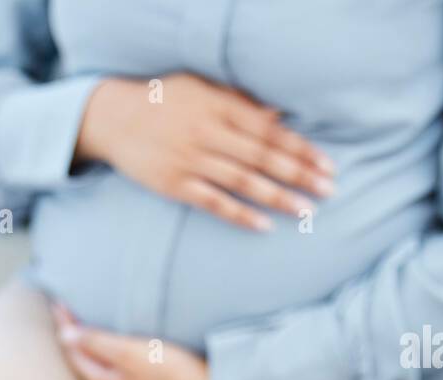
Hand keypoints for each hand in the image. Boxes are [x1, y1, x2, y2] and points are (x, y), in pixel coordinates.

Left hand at [54, 304, 211, 379]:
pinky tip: (110, 348)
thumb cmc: (171, 371)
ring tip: (82, 327)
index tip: (59, 302)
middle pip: (81, 361)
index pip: (72, 350)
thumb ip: (96, 343)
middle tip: (65, 312)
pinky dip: (104, 356)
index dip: (65, 324)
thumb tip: (64, 336)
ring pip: (95, 367)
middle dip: (72, 336)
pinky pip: (111, 371)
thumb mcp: (130, 352)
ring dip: (88, 347)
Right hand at [75, 73, 334, 230]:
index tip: (327, 164)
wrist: (112, 118)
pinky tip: (264, 225)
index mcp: (219, 107)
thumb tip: (280, 116)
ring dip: (278, 197)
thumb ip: (240, 103)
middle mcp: (208, 133)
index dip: (301, 148)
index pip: (270, 130)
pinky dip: (240, 214)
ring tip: (306, 210)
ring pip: (243, 181)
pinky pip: (213, 203)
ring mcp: (190, 161)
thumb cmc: (163, 101)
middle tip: (329, 190)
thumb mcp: (202, 89)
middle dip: (299, 174)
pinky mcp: (174, 185)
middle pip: (263, 156)